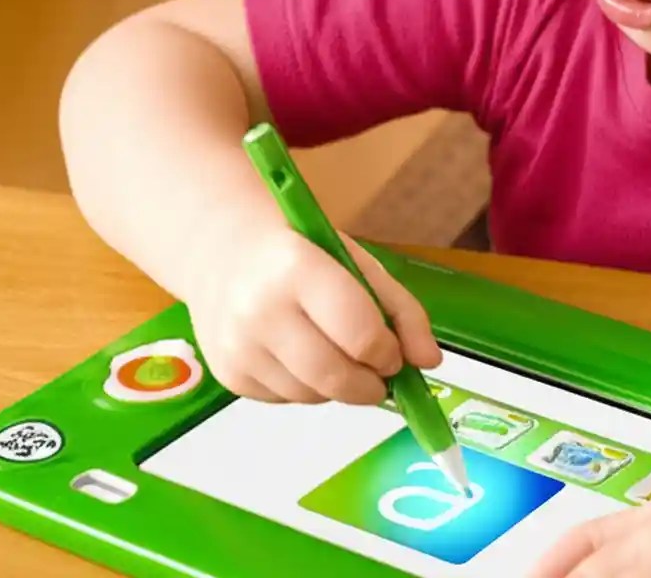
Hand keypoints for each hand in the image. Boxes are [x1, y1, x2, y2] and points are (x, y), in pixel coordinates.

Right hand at [187, 222, 440, 403]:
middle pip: (334, 376)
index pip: (358, 333)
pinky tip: (301, 354)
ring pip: (313, 395)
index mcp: (298, 268)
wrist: (222, 250)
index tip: (393, 352)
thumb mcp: (357, 263)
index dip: (387, 353)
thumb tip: (428, 361)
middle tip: (379, 375)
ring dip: (339, 387)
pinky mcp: (228, 374)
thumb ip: (402, 311)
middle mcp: (260, 310)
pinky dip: (308, 388)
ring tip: (335, 352)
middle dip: (370, 385)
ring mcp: (238, 347)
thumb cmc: (300, 252)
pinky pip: (287, 400)